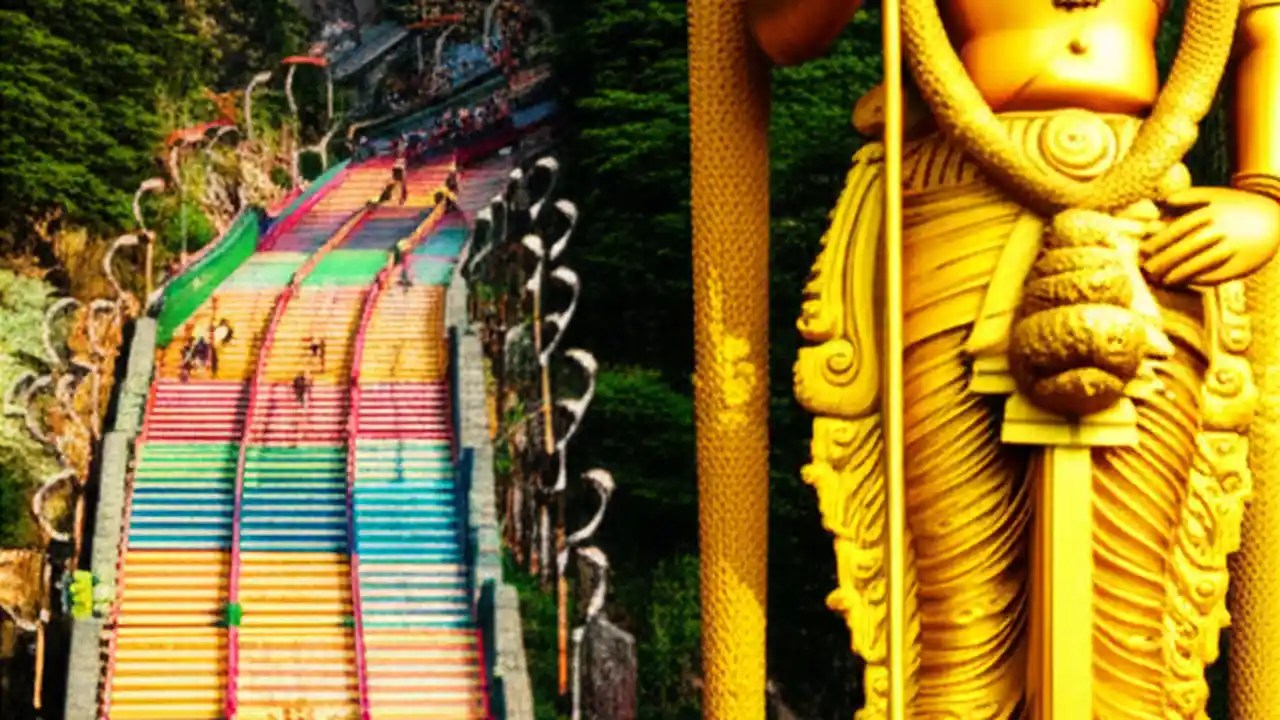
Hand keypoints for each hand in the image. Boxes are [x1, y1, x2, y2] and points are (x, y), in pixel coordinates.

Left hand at [1143, 186, 1279, 286]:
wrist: (1274, 215)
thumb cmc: (1236, 205)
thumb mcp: (1216, 195)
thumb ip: (1189, 196)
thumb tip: (1162, 201)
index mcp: (1212, 213)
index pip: (1178, 230)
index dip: (1159, 241)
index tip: (1143, 250)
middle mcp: (1220, 230)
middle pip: (1185, 248)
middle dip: (1163, 260)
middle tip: (1146, 269)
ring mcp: (1230, 248)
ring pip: (1198, 263)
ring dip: (1176, 273)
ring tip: (1161, 280)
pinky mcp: (1240, 263)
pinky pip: (1213, 274)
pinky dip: (1195, 279)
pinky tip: (1181, 282)